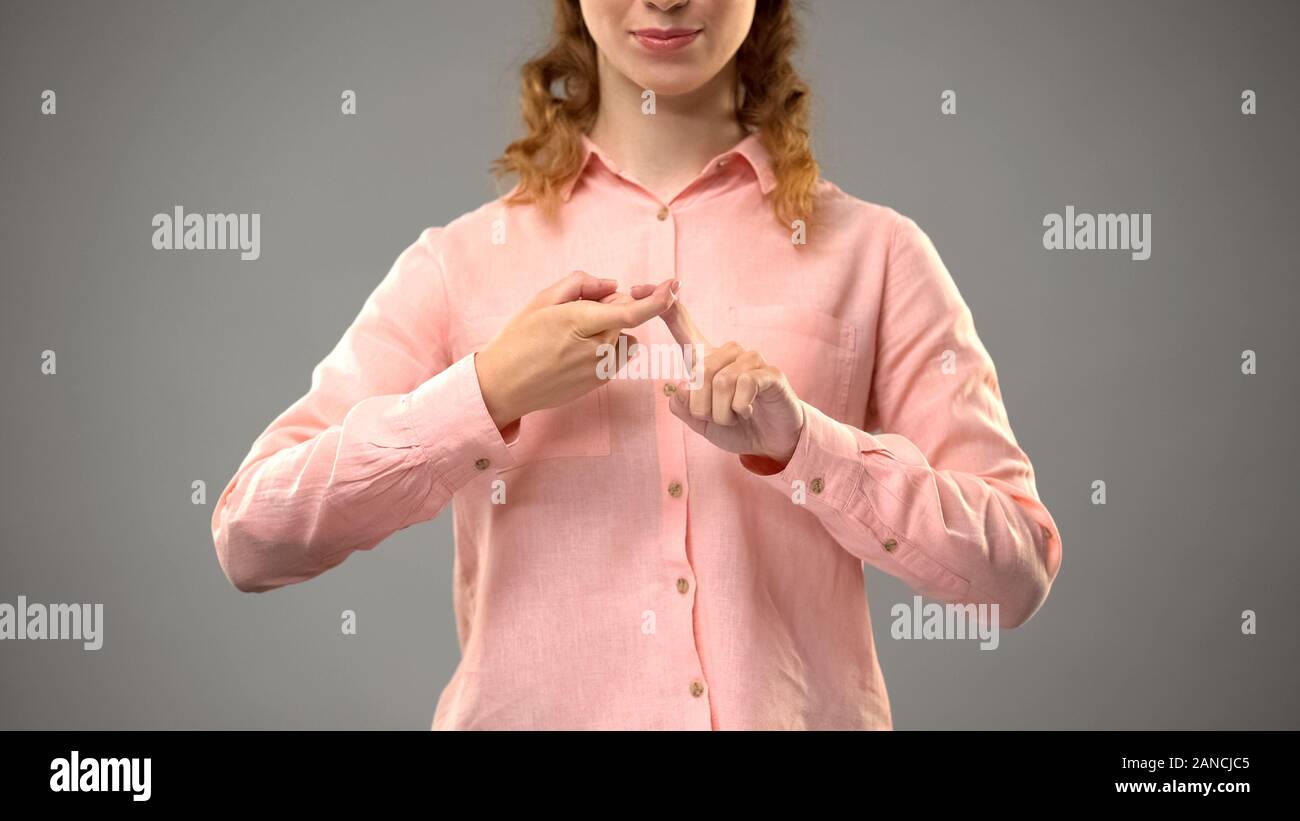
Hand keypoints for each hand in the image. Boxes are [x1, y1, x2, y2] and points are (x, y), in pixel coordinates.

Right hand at [475, 271, 677, 429]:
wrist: (503, 385)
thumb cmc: (518, 339)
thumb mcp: (542, 300)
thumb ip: (581, 284)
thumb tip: (613, 285)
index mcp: (577, 322)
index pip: (629, 312)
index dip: (657, 300)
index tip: (673, 286)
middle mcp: (592, 348)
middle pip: (624, 319)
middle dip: (611, 307)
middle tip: (578, 310)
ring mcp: (597, 370)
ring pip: (624, 339)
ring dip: (611, 330)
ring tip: (576, 334)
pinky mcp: (597, 384)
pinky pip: (616, 357)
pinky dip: (606, 348)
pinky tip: (577, 352)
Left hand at [658, 296, 805, 468]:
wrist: (771, 443)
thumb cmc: (734, 426)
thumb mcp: (700, 421)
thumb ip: (684, 407)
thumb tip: (680, 386)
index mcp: (705, 358)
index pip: (681, 324)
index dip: (661, 305)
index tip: (637, 288)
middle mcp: (727, 352)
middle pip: (698, 370)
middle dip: (702, 407)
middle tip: (715, 419)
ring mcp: (750, 359)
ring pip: (720, 381)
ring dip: (721, 412)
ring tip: (733, 417)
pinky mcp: (770, 372)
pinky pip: (743, 385)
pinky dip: (740, 407)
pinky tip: (748, 411)